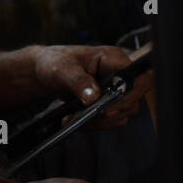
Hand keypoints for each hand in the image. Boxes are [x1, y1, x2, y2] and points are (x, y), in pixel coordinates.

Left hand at [32, 44, 147, 128]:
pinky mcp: (109, 102)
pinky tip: (77, 119)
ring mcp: (116, 90)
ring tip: (74, 118)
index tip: (108, 108)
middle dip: (108, 112)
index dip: (129, 96)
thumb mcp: (62, 69)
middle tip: (84, 116)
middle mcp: (119, 74)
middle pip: (132, 100)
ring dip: (99, 121)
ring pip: (122, 113)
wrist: (45, 71)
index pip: (137, 79)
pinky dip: (95, 124)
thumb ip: (78, 81)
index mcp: (113, 59)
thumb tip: (93, 97)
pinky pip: (111, 119)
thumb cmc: (55, 62)